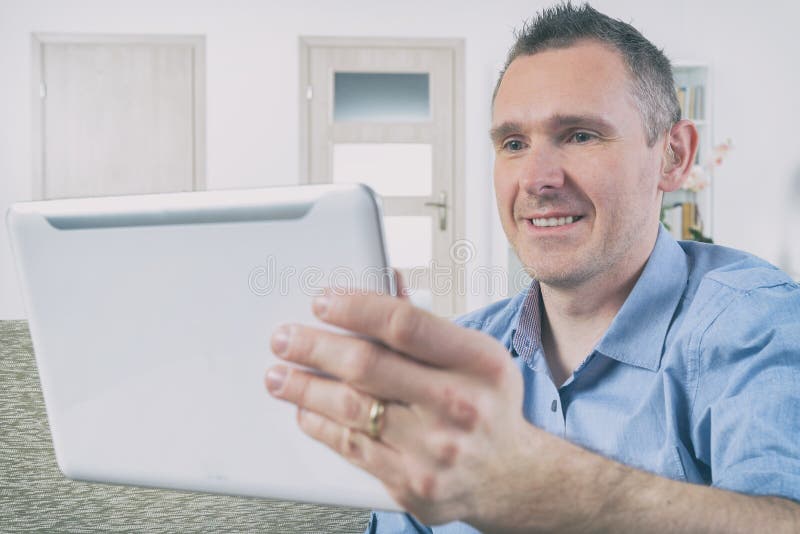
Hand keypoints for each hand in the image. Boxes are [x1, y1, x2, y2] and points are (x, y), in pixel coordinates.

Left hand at [264, 289, 540, 526]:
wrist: (509, 477)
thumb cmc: (486, 406)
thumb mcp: (474, 357)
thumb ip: (426, 324)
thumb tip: (382, 280)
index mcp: (479, 363)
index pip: (404, 324)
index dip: (354, 308)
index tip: (321, 302)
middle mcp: (459, 405)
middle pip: (367, 365)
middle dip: (313, 347)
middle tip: (285, 338)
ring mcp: (435, 449)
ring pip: (350, 408)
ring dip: (305, 387)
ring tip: (280, 374)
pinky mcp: (412, 484)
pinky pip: (352, 447)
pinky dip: (320, 425)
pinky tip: (304, 410)